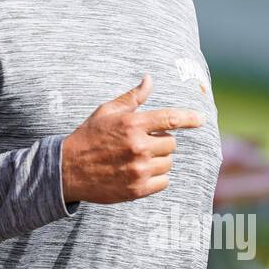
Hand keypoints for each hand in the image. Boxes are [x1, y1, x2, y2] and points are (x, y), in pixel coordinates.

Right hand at [61, 73, 203, 204]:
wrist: (67, 169)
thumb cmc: (88, 137)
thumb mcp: (106, 112)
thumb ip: (133, 98)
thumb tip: (149, 79)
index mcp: (132, 124)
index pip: (171, 119)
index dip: (189, 118)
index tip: (201, 119)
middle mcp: (138, 147)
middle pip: (171, 143)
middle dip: (161, 142)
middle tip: (142, 143)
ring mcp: (138, 169)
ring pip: (168, 163)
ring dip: (159, 160)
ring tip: (137, 159)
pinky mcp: (137, 189)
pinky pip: (163, 182)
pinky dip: (156, 178)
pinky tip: (139, 173)